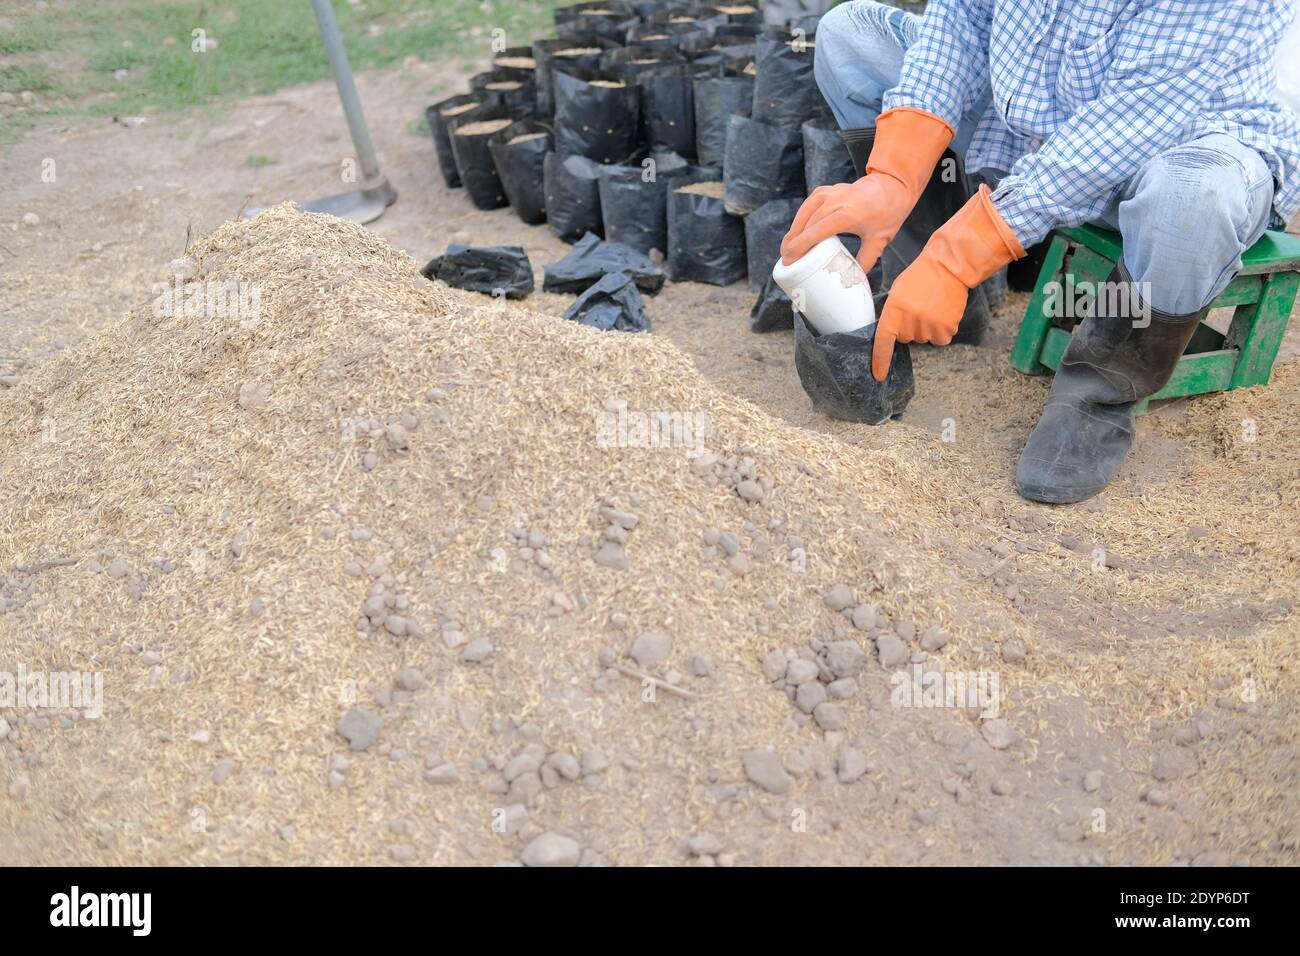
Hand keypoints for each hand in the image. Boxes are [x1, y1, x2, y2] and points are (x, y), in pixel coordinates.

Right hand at [781, 174, 913, 274]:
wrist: (891, 187)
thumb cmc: (886, 214)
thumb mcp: (879, 241)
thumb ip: (865, 262)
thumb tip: (854, 282)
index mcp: (847, 214)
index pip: (816, 231)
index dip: (800, 246)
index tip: (789, 260)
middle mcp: (835, 201)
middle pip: (806, 224)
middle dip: (793, 242)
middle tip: (786, 261)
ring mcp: (829, 193)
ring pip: (803, 214)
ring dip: (793, 232)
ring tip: (786, 249)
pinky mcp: (825, 190)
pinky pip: (807, 207)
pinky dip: (800, 220)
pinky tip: (796, 233)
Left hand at [871, 183, 1025, 381]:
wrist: (949, 266)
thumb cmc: (921, 277)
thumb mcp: (898, 292)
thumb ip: (893, 314)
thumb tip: (892, 334)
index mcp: (894, 311)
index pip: (883, 342)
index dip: (880, 360)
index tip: (878, 376)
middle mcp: (910, 322)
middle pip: (905, 338)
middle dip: (909, 326)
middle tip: (919, 306)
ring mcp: (928, 326)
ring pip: (924, 339)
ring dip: (927, 327)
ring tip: (933, 306)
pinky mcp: (946, 329)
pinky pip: (940, 339)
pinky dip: (942, 330)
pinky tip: (943, 313)